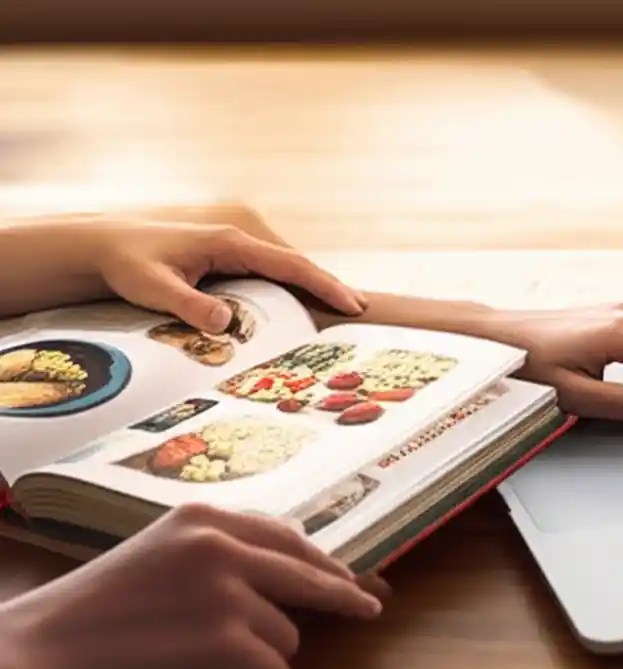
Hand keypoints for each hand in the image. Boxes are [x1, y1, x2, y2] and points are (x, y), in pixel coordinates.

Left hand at [0, 205, 365, 333]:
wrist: (104, 243)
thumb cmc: (128, 265)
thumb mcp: (154, 289)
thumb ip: (189, 306)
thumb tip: (226, 324)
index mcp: (230, 240)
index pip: (291, 264)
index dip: (325, 284)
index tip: (353, 303)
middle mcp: (239, 234)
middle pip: (298, 263)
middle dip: (330, 285)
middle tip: (362, 311)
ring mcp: (237, 240)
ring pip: (287, 265)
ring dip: (313, 285)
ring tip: (344, 307)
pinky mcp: (230, 250)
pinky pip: (272, 268)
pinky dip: (293, 283)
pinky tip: (305, 302)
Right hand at [0, 504, 381, 668]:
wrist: (33, 659)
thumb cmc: (85, 621)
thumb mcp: (155, 563)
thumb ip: (215, 562)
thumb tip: (282, 583)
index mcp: (201, 518)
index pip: (284, 537)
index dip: (319, 561)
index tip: (347, 575)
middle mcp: (222, 543)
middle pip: (311, 574)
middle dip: (345, 595)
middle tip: (371, 608)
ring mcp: (230, 590)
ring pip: (288, 638)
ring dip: (254, 661)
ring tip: (191, 667)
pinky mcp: (231, 640)